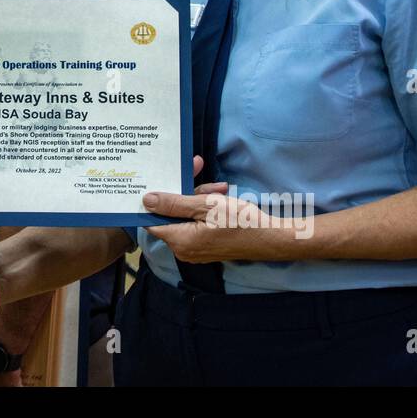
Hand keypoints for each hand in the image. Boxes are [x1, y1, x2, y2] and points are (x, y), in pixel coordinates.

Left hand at [143, 155, 290, 262]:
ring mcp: (195, 249)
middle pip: (171, 215)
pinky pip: (197, 223)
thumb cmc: (240, 222)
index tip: (156, 181)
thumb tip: (146, 200)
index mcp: (179, 240)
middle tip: (197, 168)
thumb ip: (174, 203)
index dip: (152, 201)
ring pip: (186, 216)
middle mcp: (183, 249)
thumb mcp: (206, 206)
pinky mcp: (206, 245)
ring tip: (218, 188)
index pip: (152, 220)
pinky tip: (220, 194)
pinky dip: (206, 209)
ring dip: (199, 197)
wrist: (270, 238)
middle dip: (184, 192)